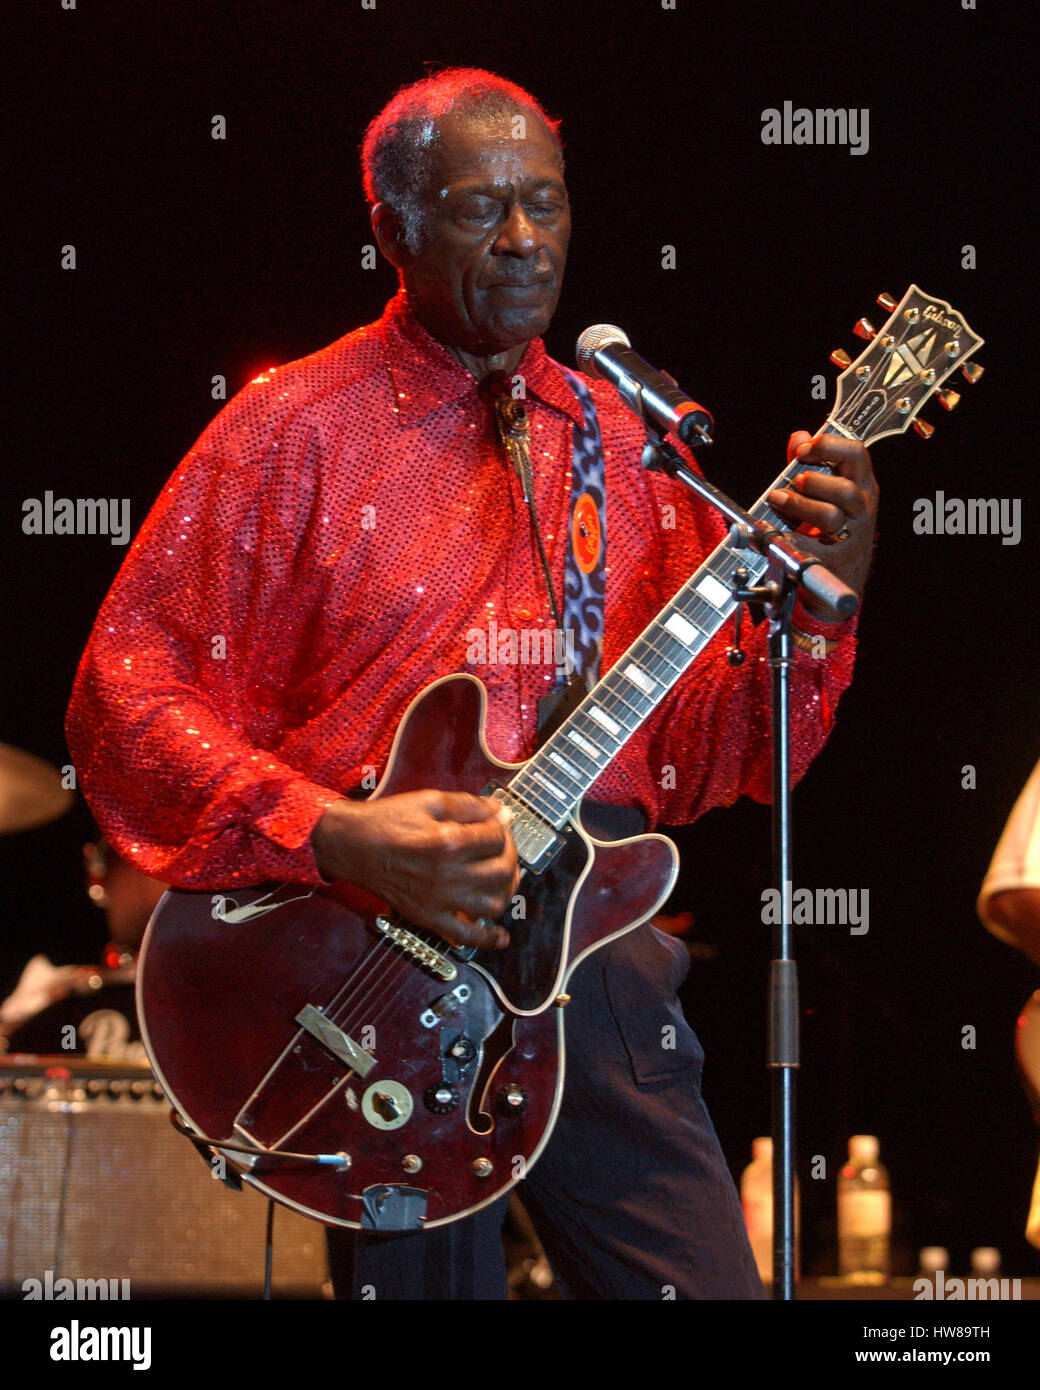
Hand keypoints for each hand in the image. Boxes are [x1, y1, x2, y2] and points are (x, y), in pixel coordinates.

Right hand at [310, 790, 518, 950]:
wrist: (352, 845)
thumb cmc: (387, 821)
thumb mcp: (429, 800)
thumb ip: (468, 805)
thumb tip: (500, 812)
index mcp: (448, 842)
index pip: (497, 838)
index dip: (502, 828)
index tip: (497, 824)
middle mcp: (447, 874)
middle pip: (502, 871)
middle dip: (509, 856)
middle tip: (501, 849)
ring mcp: (439, 900)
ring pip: (493, 904)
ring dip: (504, 891)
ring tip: (499, 879)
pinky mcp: (428, 918)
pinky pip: (465, 937)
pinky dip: (488, 939)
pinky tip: (500, 935)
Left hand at [768, 432, 878, 619]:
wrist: (845, 571)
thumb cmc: (835, 522)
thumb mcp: (828, 487)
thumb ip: (811, 460)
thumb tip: (798, 436)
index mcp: (861, 483)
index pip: (857, 454)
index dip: (829, 446)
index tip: (803, 450)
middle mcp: (862, 507)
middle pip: (846, 490)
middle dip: (815, 481)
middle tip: (795, 480)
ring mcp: (853, 534)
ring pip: (831, 517)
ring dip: (800, 506)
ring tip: (778, 499)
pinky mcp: (838, 558)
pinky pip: (815, 547)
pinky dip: (794, 537)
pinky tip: (780, 531)